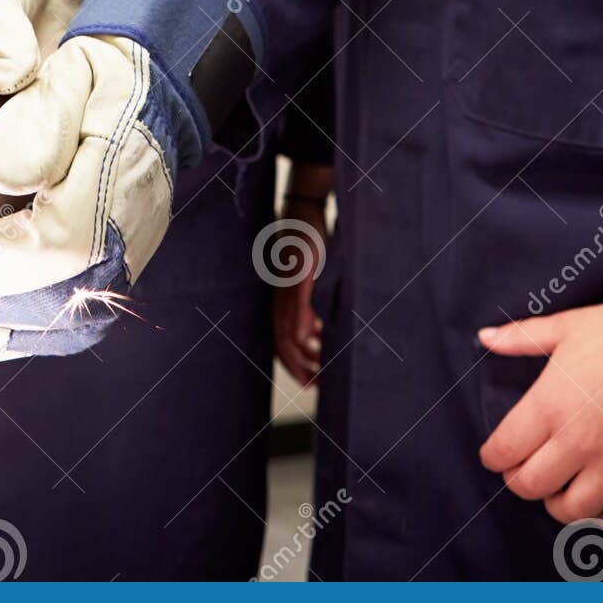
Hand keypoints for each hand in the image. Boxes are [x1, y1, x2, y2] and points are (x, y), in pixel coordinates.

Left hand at [0, 0, 261, 367]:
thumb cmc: (105, 82)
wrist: (154, 87)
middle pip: (38, 306)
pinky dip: (17, 338)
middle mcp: (119, 247)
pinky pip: (67, 324)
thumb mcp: (68, 83)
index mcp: (105, 203)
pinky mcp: (117, 271)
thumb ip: (31, 126)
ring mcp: (122, 265)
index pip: (33, 257)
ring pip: (52, 328)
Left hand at [273, 199, 325, 387]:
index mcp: (283, 304)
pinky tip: (308, 336)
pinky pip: (298, 302)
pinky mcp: (299, 275)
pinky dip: (301, 322)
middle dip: (299, 368)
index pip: (283, 344)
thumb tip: (316, 333)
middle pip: (284, 343)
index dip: (294, 366)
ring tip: (321, 369)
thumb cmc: (305, 249)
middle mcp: (282, 300)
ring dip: (303, 352)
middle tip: (317, 386)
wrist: (301, 216)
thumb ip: (309, 309)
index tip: (311, 383)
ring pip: (290, 328)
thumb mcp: (308, 284)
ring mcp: (289, 288)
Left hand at [478, 301, 602, 531]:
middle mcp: (578, 441)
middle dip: (518, 482)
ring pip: (573, 510)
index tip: (493, 456)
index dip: (492, 457)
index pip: (505, 449)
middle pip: (531, 486)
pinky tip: (597, 507)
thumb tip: (483, 337)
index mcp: (550, 405)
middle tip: (521, 471)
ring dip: (557, 505)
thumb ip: (520, 337)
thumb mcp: (566, 327)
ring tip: (556, 491)